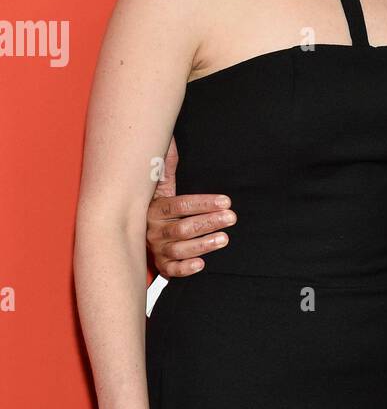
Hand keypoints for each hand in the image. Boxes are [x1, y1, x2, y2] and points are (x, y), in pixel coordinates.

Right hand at [147, 135, 236, 276]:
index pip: (180, 205)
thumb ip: (166, 165)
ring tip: (224, 239)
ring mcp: (157, 249)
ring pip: (179, 249)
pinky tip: (201, 264)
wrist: (133, 232)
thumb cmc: (158, 206)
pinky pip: (171, 271)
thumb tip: (169, 137)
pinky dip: (185, 268)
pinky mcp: (161, 266)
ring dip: (203, 244)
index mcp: (155, 208)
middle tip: (232, 217)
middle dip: (209, 222)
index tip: (226, 201)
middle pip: (182, 228)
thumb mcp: (160, 186)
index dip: (203, 203)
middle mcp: (153, 230)